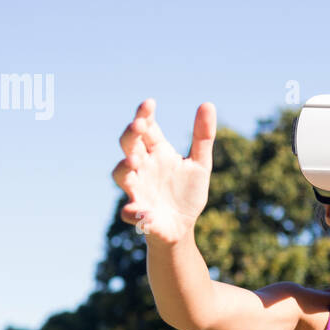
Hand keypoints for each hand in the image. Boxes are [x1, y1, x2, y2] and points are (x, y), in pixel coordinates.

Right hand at [111, 99, 215, 244]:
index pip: (147, 129)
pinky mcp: (139, 214)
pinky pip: (130, 213)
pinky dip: (135, 212)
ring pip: (121, 175)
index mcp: (157, 152)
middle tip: (138, 125)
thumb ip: (203, 136)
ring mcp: (138, 189)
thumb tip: (208, 103)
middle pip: (129, 146)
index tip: (149, 103)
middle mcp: (143, 167)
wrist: (182, 226)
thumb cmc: (186, 192)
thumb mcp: (200, 164)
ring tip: (133, 161)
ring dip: (124, 167)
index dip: (144, 115)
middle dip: (131, 135)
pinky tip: (146, 213)